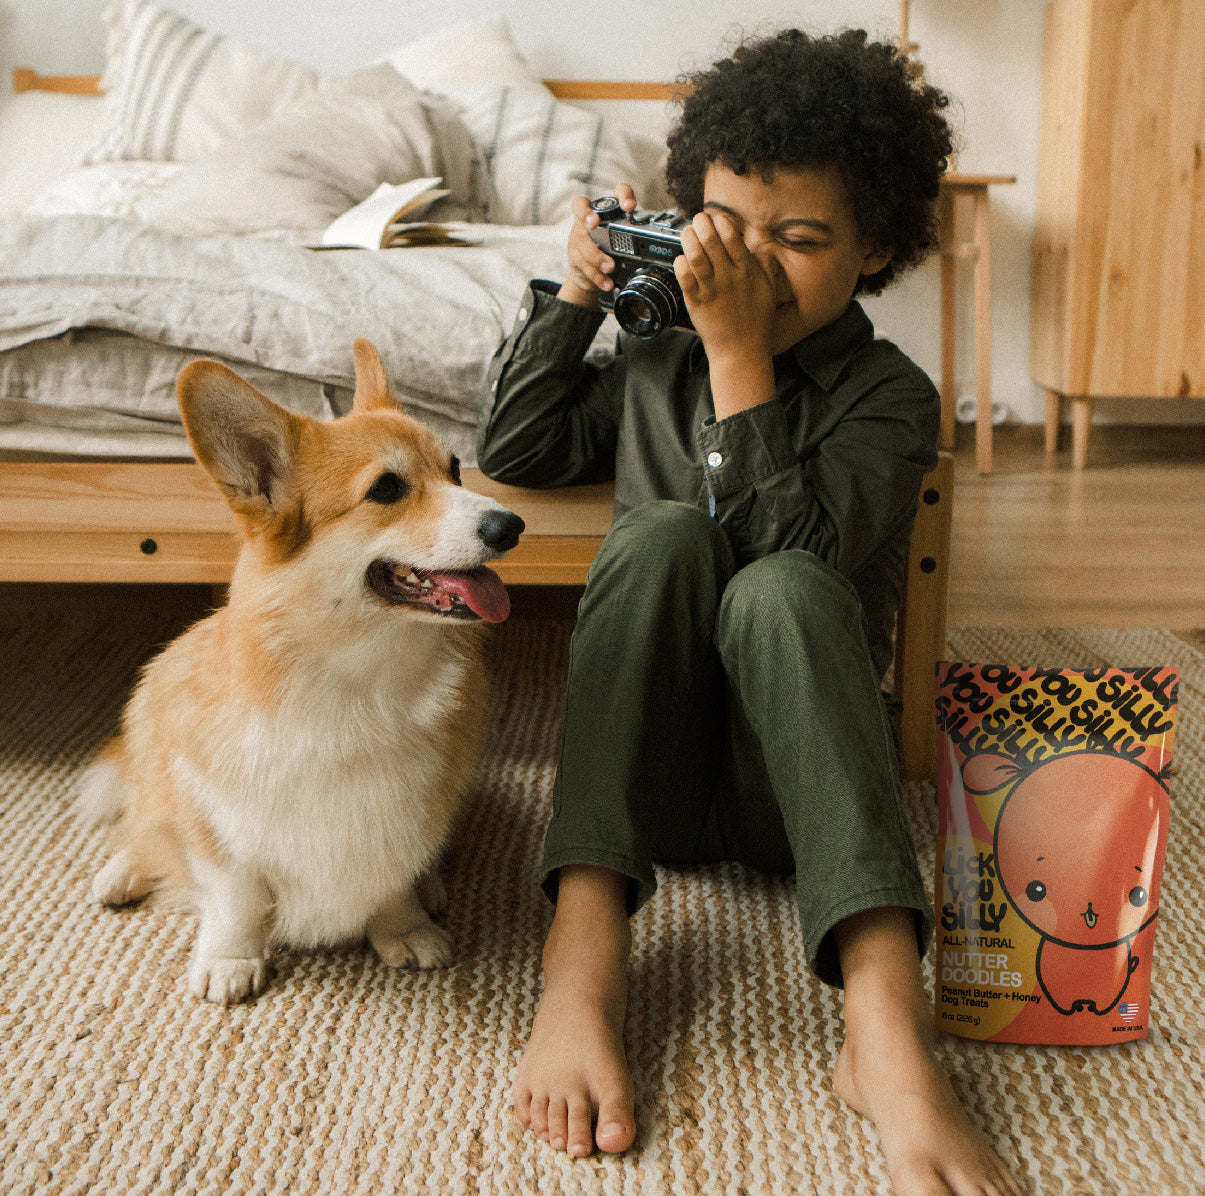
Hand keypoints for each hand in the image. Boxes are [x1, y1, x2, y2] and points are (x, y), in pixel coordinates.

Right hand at [558, 185, 637, 307]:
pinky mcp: (574, 254)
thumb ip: (638, 239)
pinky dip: (596, 275)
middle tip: (594, 224)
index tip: (630, 207)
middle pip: (582, 208)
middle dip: (587, 214)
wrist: (592, 272)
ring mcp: (578, 235)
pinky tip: (606, 282)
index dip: (623, 194)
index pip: (617, 192)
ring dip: (596, 255)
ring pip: (582, 240)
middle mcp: (590, 218)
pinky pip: (582, 263)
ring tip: (610, 267)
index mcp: (610, 210)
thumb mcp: (627, 242)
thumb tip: (664, 245)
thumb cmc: (614, 250)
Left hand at [674, 211, 776, 416]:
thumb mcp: (769, 291)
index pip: (732, 236)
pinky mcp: (696, 303)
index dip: (721, 221)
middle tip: (698, 220)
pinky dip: (680, 264)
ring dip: (688, 239)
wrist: (741, 352)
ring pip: (695, 255)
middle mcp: (728, 278)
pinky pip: (684, 278)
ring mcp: (711, 290)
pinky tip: (682, 260)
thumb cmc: (755, 322)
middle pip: (710, 240)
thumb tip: (761, 247)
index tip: (716, 218)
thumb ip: (766, 266)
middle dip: (701, 223)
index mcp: (747, 272)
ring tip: (687, 233)